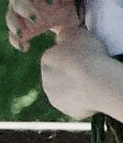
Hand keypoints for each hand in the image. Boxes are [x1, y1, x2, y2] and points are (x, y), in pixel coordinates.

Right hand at [10, 0, 86, 49]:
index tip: (52, 0)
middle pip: (18, 0)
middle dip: (26, 10)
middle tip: (36, 19)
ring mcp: (18, 9)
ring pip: (11, 16)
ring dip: (16, 25)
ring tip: (22, 34)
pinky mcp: (20, 24)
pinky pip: (13, 33)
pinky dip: (16, 40)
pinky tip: (25, 47)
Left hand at [40, 6, 122, 120]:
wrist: (96, 82)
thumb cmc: (89, 54)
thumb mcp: (77, 33)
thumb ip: (65, 34)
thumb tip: (61, 35)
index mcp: (46, 58)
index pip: (55, 56)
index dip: (69, 57)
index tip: (82, 58)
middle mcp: (45, 78)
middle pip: (57, 75)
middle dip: (68, 74)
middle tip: (86, 72)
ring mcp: (54, 96)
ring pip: (64, 90)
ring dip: (73, 88)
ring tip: (90, 84)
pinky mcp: (66, 109)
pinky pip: (73, 104)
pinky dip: (81, 101)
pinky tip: (91, 95)